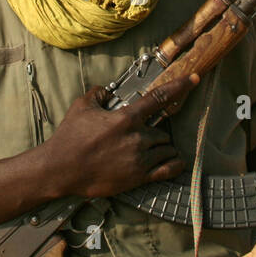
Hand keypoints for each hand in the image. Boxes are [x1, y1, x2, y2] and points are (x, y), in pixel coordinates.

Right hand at [41, 73, 198, 199]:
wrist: (61, 168)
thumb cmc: (70, 137)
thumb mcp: (81, 107)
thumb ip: (98, 94)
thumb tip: (107, 90)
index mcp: (126, 118)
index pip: (159, 98)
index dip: (180, 86)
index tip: (194, 79)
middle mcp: (137, 137)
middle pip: (162, 131)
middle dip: (154, 133)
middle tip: (140, 137)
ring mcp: (140, 159)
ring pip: (166, 148)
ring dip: (161, 147)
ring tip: (148, 149)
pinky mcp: (139, 177)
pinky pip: (167, 170)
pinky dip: (174, 164)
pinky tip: (175, 162)